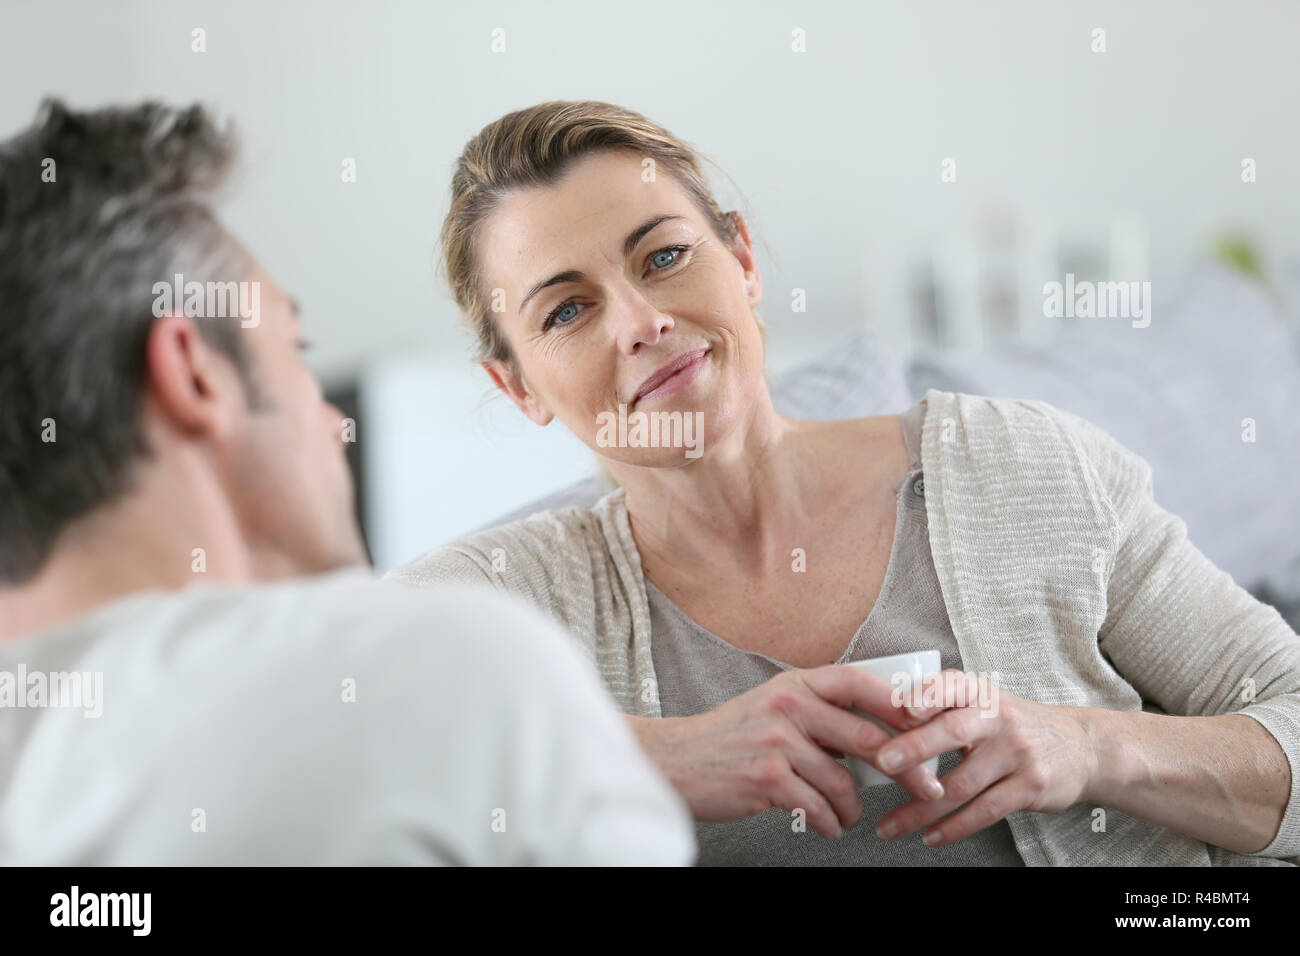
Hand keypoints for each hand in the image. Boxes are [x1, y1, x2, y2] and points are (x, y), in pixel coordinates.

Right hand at [630, 665, 947, 839]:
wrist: (675, 760)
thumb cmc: (730, 738)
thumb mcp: (773, 707)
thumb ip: (818, 713)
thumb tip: (878, 736)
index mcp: (795, 683)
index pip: (860, 683)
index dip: (900, 703)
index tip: (928, 725)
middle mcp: (788, 705)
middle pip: (867, 738)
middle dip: (907, 769)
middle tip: (928, 788)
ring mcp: (776, 742)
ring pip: (843, 783)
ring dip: (854, 809)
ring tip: (848, 817)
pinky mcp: (766, 778)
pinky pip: (817, 808)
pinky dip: (828, 824)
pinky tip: (825, 826)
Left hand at [872, 670, 1101, 846]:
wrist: (1082, 746)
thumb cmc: (1011, 725)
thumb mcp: (983, 703)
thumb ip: (941, 710)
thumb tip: (880, 725)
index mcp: (979, 692)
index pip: (952, 684)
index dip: (926, 693)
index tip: (900, 707)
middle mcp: (999, 717)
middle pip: (953, 731)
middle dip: (914, 748)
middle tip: (881, 762)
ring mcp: (1017, 752)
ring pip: (962, 783)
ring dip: (921, 809)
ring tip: (889, 826)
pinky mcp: (1031, 786)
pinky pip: (985, 810)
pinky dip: (954, 827)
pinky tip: (930, 836)